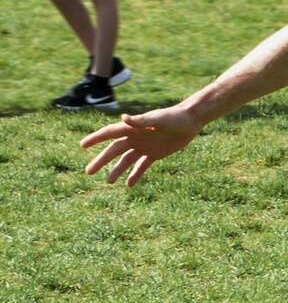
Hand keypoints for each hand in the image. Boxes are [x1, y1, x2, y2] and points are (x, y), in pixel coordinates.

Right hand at [81, 107, 201, 186]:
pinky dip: (135, 175)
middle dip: (101, 161)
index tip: (82, 145)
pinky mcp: (154, 154)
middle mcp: (135, 137)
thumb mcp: (158, 119)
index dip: (95, 139)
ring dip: (117, 170)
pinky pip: (142, 166)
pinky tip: (128, 185)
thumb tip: (123, 118)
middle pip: (114, 151)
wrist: (190, 122)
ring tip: (108, 182)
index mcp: (132, 128)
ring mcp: (144, 146)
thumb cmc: (174, 117)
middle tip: (88, 172)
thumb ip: (141, 121)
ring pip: (126, 161)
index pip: (109, 133)